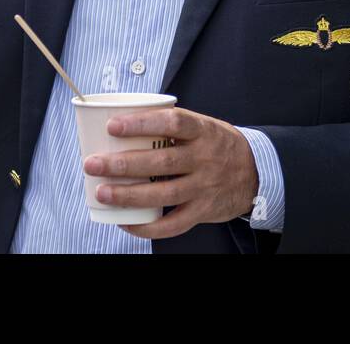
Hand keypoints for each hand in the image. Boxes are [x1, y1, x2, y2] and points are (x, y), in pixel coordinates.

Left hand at [82, 107, 258, 239]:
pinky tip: (126, 222)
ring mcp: (204, 186)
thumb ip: (171, 124)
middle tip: (93, 163)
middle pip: (161, 162)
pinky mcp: (203, 211)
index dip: (141, 124)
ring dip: (129, 195)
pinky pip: (173, 224)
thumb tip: (124, 123)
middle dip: (122, 164)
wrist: (256, 172)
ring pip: (164, 194)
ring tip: (102, 192)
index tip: (112, 126)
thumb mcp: (203, 125)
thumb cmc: (218, 144)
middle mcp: (204, 159)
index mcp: (202, 131)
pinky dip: (148, 227)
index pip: (171, 122)